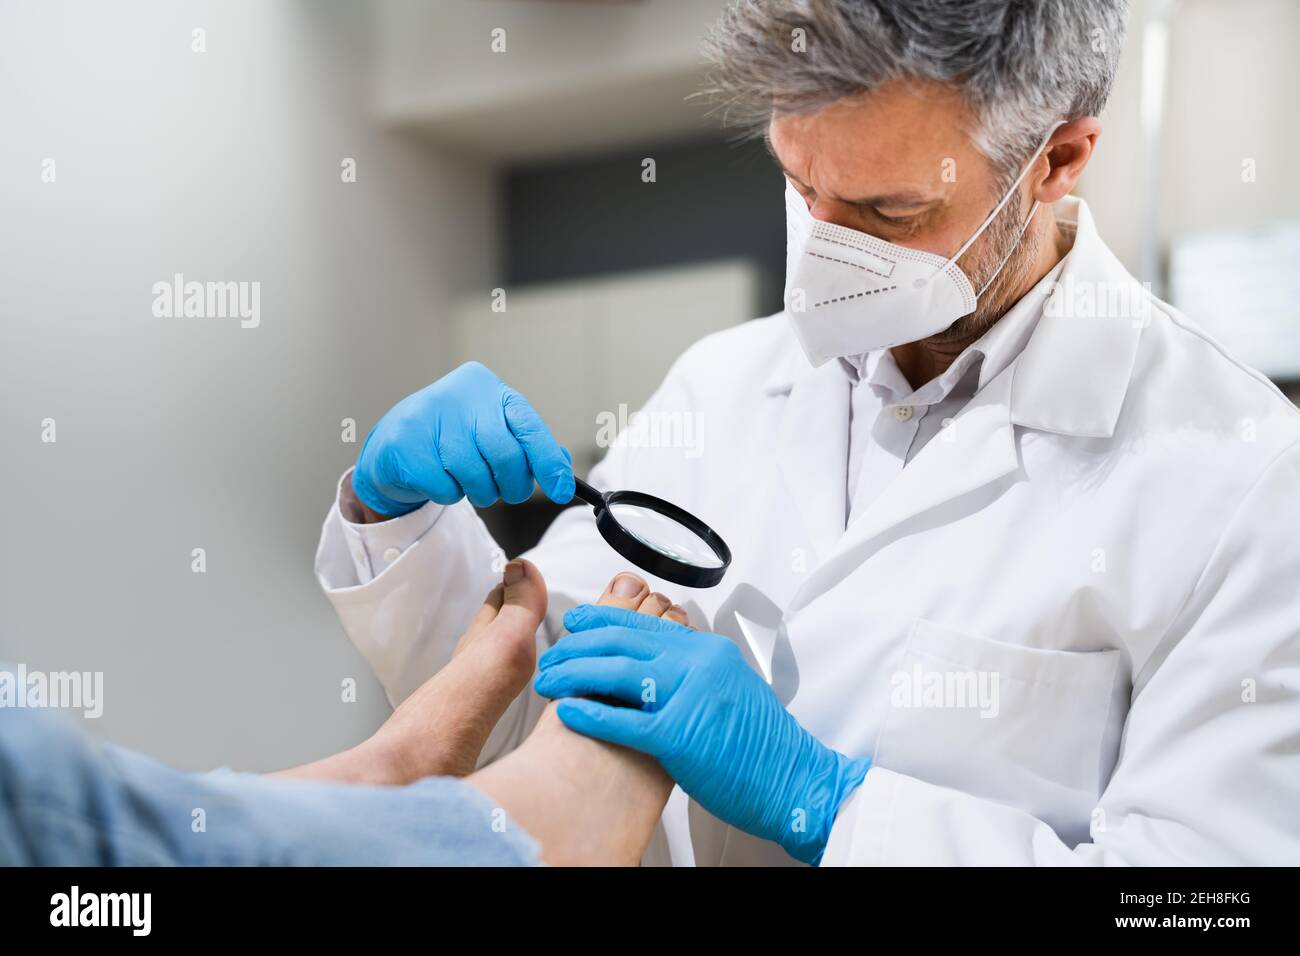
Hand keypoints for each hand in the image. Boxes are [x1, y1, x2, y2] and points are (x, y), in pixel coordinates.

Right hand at [352, 361, 573, 516]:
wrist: (393, 444)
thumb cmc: (452, 437)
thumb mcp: (492, 430)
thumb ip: (527, 446)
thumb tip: (563, 470)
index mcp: (488, 388)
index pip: (529, 426)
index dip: (549, 462)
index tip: (562, 490)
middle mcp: (460, 395)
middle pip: (506, 456)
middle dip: (512, 485)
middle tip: (505, 490)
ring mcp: (429, 418)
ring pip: (476, 477)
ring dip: (479, 491)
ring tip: (466, 479)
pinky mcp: (406, 447)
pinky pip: (447, 489)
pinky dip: (449, 494)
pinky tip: (439, 478)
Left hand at [533, 605, 870, 863]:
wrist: (794, 780)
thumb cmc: (763, 745)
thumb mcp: (730, 688)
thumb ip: (695, 671)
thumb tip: (661, 664)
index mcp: (708, 651)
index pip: (643, 622)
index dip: (602, 620)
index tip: (576, 623)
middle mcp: (698, 664)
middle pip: (623, 641)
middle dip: (578, 646)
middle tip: (552, 655)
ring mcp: (690, 696)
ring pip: (618, 671)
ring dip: (574, 673)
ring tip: (548, 680)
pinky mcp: (682, 735)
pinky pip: (624, 720)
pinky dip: (590, 713)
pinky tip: (566, 711)